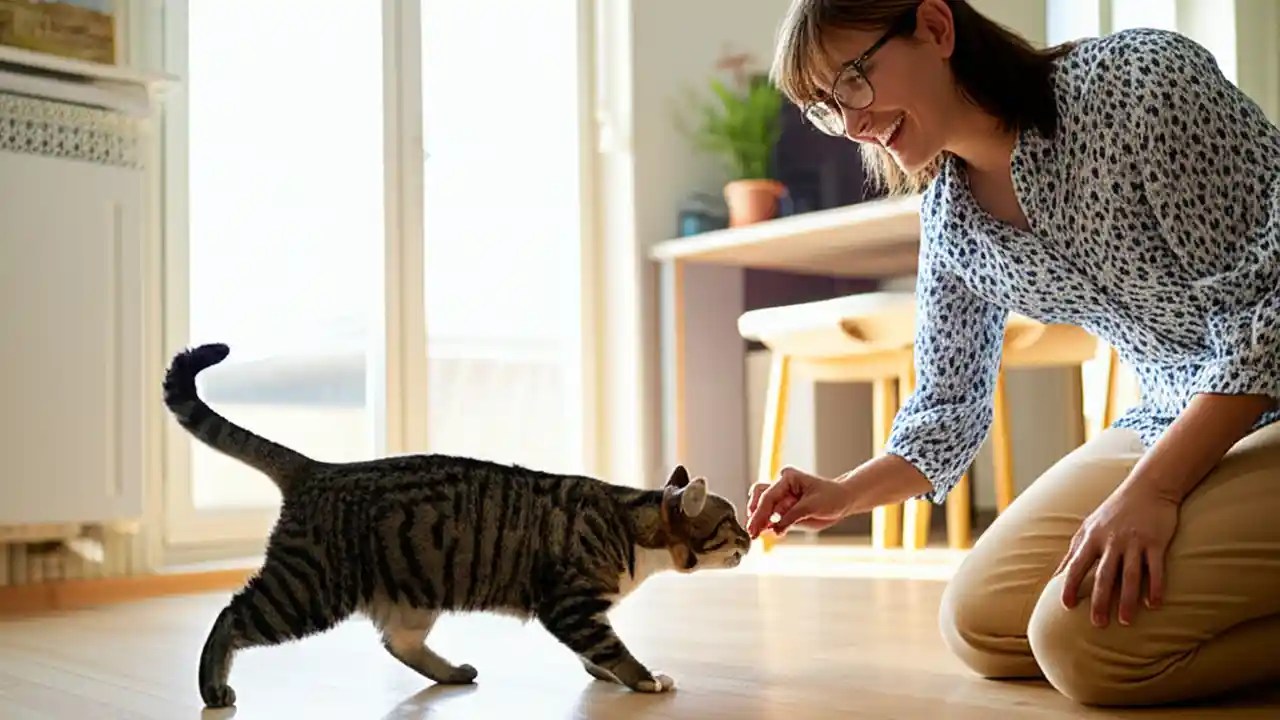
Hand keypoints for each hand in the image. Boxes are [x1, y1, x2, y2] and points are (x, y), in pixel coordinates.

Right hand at [746, 466, 851, 537]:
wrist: (842, 501)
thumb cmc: (831, 498)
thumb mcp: (813, 506)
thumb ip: (792, 516)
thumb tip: (774, 528)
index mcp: (788, 478)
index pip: (769, 496)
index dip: (760, 513)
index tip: (755, 528)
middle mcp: (781, 486)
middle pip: (760, 498)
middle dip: (755, 516)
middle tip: (752, 532)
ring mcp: (782, 498)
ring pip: (761, 506)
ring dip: (758, 520)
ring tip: (757, 534)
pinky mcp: (784, 510)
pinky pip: (770, 517)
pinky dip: (765, 525)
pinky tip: (764, 533)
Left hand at [1055, 484, 1178, 627]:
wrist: (1148, 487)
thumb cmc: (1114, 510)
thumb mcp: (1088, 527)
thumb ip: (1073, 551)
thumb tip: (1055, 576)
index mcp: (1091, 538)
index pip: (1076, 565)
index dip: (1070, 585)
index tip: (1065, 606)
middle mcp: (1111, 541)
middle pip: (1103, 575)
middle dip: (1099, 600)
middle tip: (1097, 624)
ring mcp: (1134, 542)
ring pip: (1130, 575)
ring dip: (1127, 600)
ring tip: (1125, 621)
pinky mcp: (1156, 542)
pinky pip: (1156, 568)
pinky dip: (1155, 586)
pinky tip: (1153, 604)